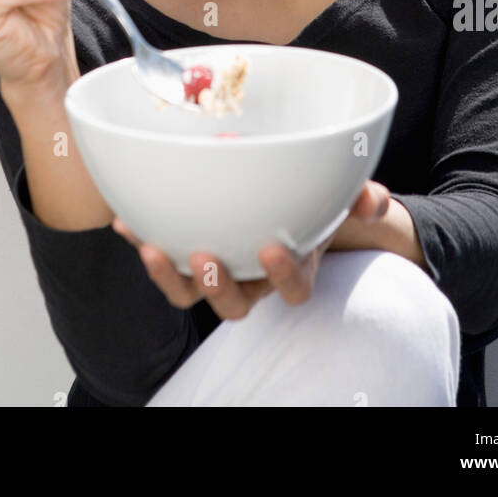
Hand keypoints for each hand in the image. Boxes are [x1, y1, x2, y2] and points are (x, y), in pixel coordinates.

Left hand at [109, 180, 388, 320]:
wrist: (283, 199)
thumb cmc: (312, 201)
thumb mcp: (339, 194)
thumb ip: (360, 196)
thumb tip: (373, 199)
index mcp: (291, 268)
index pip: (292, 289)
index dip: (283, 276)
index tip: (272, 247)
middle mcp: (250, 278)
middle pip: (233, 304)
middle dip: (217, 286)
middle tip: (202, 256)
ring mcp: (215, 270)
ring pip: (190, 293)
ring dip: (168, 275)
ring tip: (151, 247)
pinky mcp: (182, 250)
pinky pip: (160, 255)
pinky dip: (140, 236)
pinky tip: (124, 218)